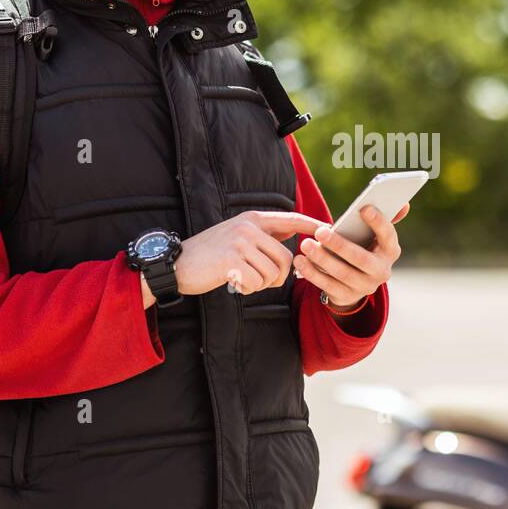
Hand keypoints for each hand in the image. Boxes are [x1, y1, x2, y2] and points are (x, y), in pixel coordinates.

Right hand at [168, 210, 324, 297]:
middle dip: (278, 277)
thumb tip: (294, 233)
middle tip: (258, 280)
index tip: (330, 229)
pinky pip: (256, 282)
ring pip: (273, 273)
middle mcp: (249, 227)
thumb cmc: (211, 256)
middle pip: (286, 258)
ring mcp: (240, 242)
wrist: (177, 264)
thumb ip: (264, 235)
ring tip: (241, 278)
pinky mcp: (232, 260)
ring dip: (261, 284)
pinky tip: (233, 283)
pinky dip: (247, 289)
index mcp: (253, 219)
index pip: (291, 219)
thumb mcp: (238, 237)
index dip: (312, 225)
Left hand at [293, 203, 407, 309]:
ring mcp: (365, 287)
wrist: (356, 281)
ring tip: (305, 244)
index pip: (388, 236)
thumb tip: (404, 203)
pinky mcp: (347, 297)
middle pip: (361, 258)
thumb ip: (384, 219)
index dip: (378, 222)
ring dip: (322, 259)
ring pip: (342, 273)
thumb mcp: (374, 236)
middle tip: (320, 231)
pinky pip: (328, 286)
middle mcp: (382, 271)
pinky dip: (312, 273)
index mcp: (390, 251)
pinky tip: (300, 261)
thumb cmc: (363, 247)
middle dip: (340, 245)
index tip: (364, 208)